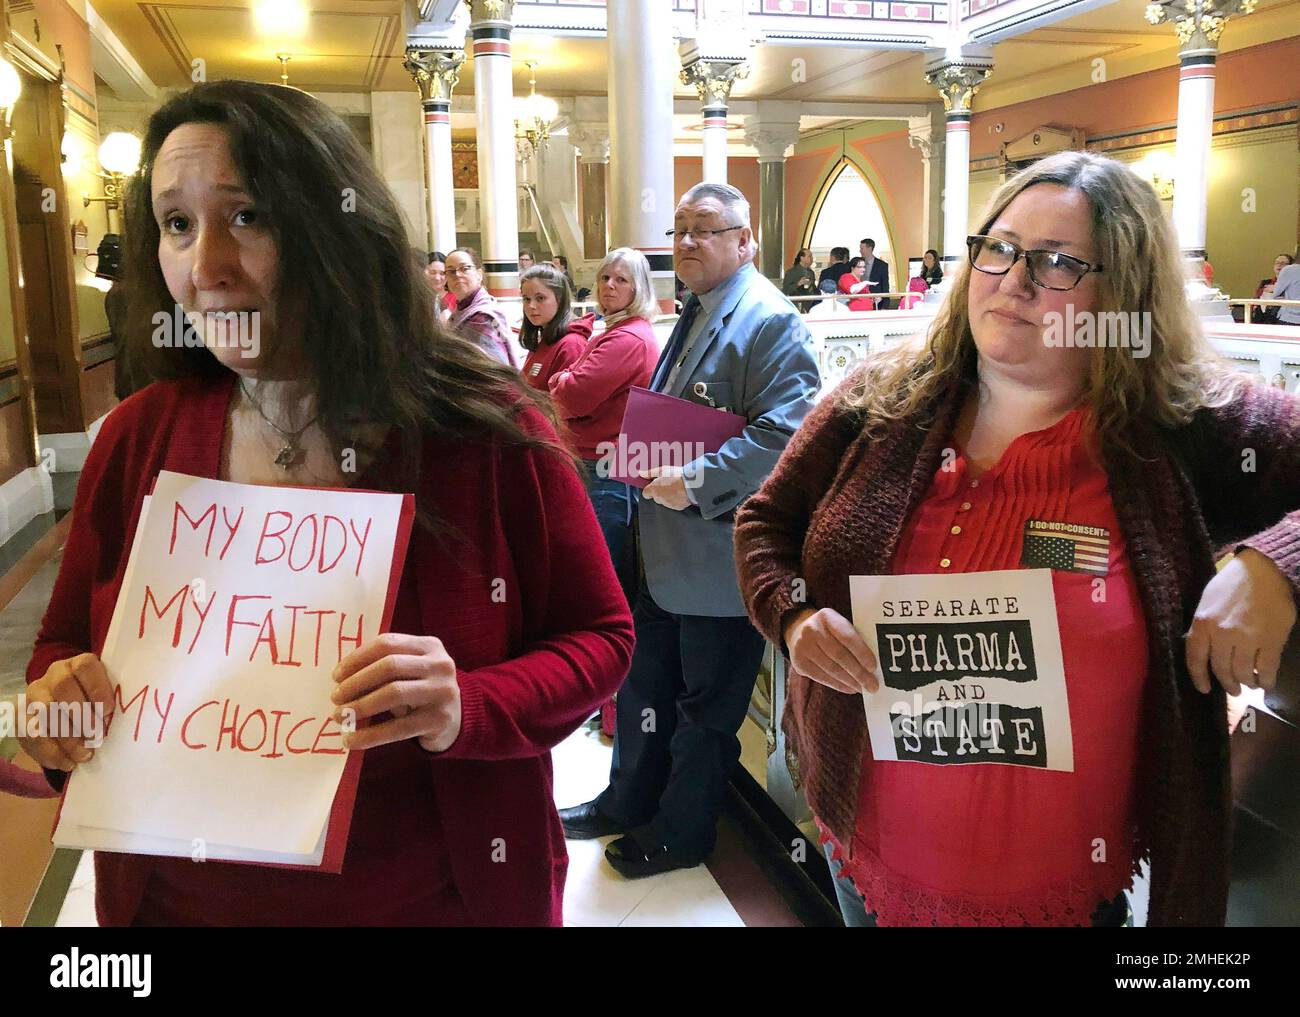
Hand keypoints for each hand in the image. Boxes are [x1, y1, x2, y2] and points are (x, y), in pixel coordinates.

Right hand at [19, 653, 114, 770]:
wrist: (67, 704)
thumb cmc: (95, 700)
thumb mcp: (106, 694)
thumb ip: (110, 702)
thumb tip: (115, 721)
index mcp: (78, 664)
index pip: (85, 666)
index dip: (98, 688)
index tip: (109, 711)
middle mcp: (54, 675)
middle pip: (63, 689)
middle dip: (81, 715)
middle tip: (96, 736)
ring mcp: (35, 694)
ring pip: (46, 713)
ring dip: (68, 738)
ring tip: (86, 755)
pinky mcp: (23, 717)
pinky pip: (32, 735)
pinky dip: (52, 752)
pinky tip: (68, 762)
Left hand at [331, 633, 461, 751]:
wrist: (457, 719)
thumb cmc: (422, 691)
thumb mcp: (410, 671)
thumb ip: (384, 669)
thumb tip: (340, 680)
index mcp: (430, 645)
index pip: (387, 644)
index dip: (357, 658)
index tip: (335, 675)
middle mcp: (440, 664)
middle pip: (390, 666)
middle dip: (356, 682)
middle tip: (335, 697)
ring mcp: (443, 691)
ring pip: (393, 694)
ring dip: (360, 705)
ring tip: (339, 716)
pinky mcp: (440, 719)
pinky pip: (398, 728)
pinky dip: (369, 735)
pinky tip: (351, 740)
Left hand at [641, 465, 690, 510]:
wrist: (692, 485)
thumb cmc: (677, 475)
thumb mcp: (662, 470)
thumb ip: (650, 472)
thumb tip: (641, 473)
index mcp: (654, 490)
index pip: (646, 493)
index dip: (650, 489)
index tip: (655, 484)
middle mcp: (660, 499)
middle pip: (656, 497)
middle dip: (660, 492)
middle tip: (668, 483)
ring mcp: (668, 504)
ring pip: (665, 501)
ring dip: (668, 496)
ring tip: (676, 487)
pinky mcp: (677, 507)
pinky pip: (674, 504)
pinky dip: (676, 500)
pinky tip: (682, 492)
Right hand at [783, 607, 878, 694]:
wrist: (798, 631)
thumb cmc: (829, 631)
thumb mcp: (839, 626)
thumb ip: (854, 639)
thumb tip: (872, 666)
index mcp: (827, 617)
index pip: (847, 636)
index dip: (861, 653)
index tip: (873, 667)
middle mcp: (812, 630)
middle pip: (839, 655)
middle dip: (858, 673)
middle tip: (872, 685)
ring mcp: (803, 646)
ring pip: (831, 668)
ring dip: (850, 681)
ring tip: (863, 688)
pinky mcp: (799, 663)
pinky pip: (822, 677)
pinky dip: (838, 685)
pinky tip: (850, 688)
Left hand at [1185, 549, 1296, 695]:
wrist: (1262, 570)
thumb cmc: (1231, 585)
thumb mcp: (1206, 604)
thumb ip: (1203, 628)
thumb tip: (1202, 652)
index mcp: (1202, 624)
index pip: (1195, 659)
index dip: (1199, 678)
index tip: (1205, 689)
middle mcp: (1222, 634)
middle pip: (1221, 669)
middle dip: (1227, 683)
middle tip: (1233, 690)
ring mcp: (1248, 639)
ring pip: (1243, 672)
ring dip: (1246, 682)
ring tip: (1249, 684)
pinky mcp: (1271, 640)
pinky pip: (1266, 668)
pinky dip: (1265, 680)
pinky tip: (1265, 682)